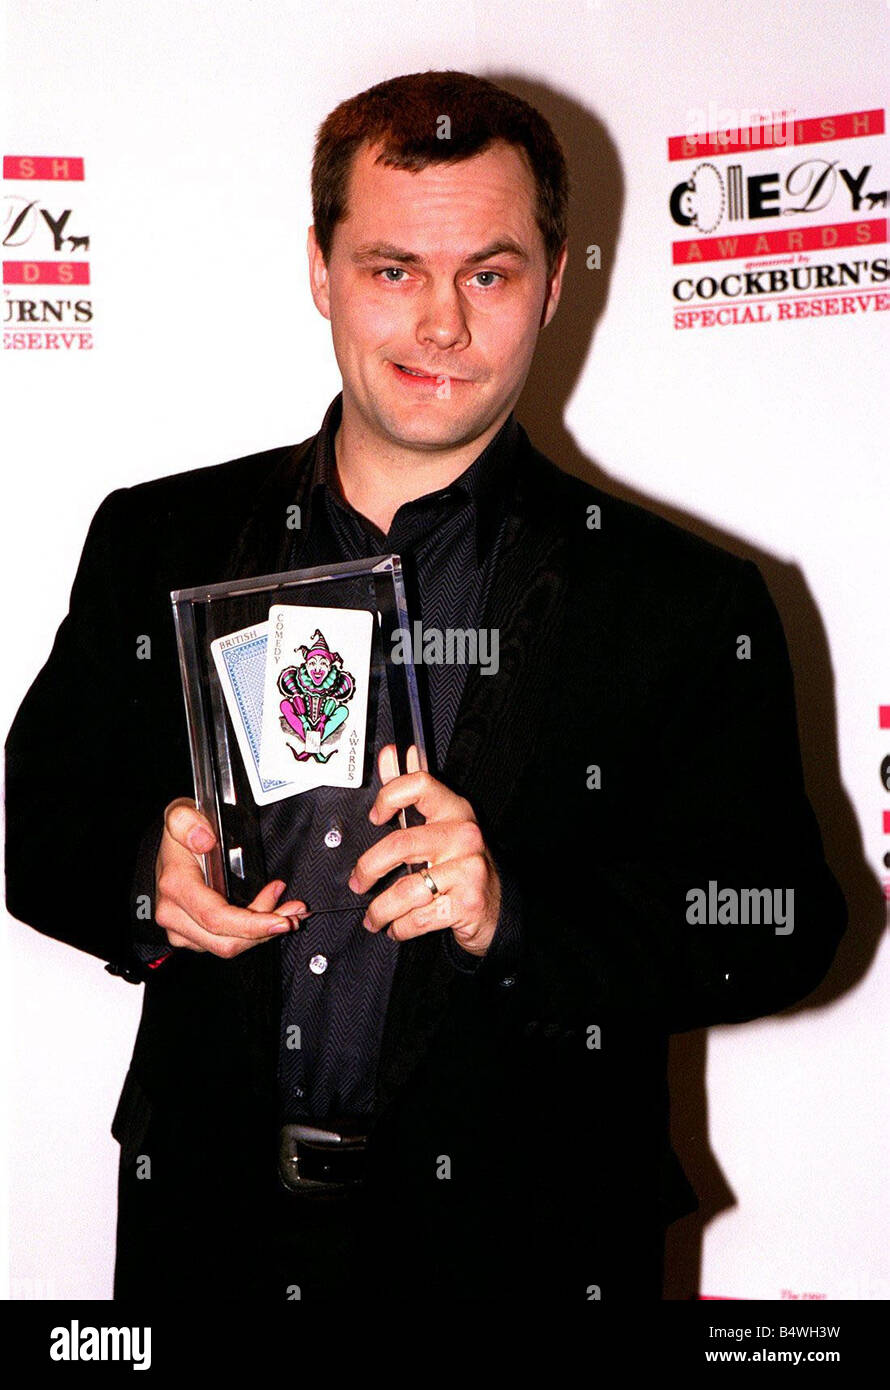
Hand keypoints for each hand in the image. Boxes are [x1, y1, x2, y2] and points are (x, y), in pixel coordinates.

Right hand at [154, 798, 306, 957]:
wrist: (169, 848)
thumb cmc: (181, 833)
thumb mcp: (180, 814)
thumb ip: (186, 821)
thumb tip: (203, 840)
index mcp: (176, 887)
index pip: (216, 919)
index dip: (252, 925)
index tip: (280, 920)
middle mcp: (174, 915)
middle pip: (227, 942)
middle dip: (265, 931)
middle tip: (294, 912)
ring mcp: (182, 930)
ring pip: (229, 946)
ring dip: (263, 933)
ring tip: (289, 912)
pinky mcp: (193, 936)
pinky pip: (226, 943)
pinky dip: (254, 933)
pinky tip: (273, 916)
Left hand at [348, 746, 501, 957]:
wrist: (497, 909)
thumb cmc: (462, 866)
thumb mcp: (441, 826)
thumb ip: (411, 793)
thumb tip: (392, 754)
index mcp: (455, 811)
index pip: (420, 784)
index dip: (390, 796)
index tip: (375, 816)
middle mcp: (464, 836)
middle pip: (400, 844)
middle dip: (368, 869)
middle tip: (358, 882)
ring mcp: (468, 870)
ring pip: (405, 890)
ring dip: (380, 909)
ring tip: (374, 917)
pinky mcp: (467, 903)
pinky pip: (418, 917)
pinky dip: (400, 927)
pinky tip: (397, 927)